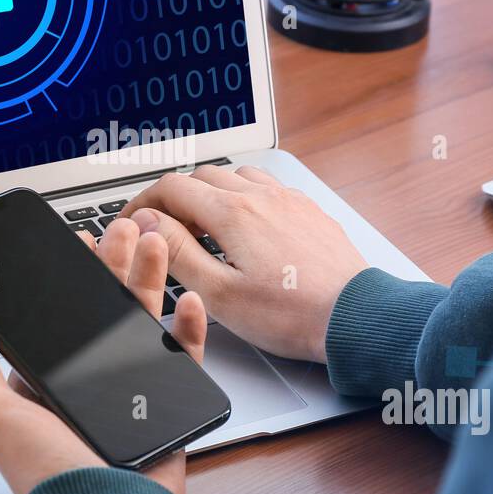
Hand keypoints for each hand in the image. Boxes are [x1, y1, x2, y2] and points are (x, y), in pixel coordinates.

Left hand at [0, 217, 207, 493]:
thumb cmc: (49, 479)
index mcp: (46, 385)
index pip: (57, 319)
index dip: (68, 278)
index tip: (77, 242)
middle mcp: (88, 386)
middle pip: (104, 310)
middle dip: (114, 265)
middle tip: (123, 228)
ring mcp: (131, 394)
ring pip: (142, 322)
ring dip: (150, 279)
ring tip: (155, 242)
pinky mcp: (168, 407)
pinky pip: (182, 359)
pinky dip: (187, 327)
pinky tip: (185, 300)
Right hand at [120, 165, 366, 362]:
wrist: (357, 318)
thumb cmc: (292, 314)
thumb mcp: (219, 293)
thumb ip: (178, 252)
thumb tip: (149, 222)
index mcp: (233, 213)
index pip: (171, 187)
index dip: (143, 203)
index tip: (135, 223)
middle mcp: (261, 196)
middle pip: (202, 176)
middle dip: (175, 198)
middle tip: (166, 230)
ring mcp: (289, 200)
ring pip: (237, 176)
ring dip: (211, 193)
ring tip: (206, 228)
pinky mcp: (310, 211)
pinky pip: (268, 187)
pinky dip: (245, 197)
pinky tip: (248, 228)